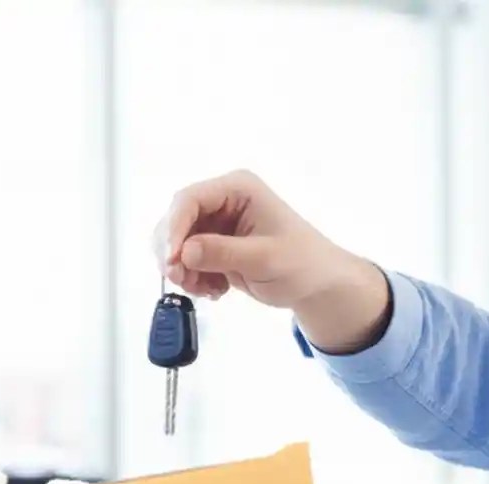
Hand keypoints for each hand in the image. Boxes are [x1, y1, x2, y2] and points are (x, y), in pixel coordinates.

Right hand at [152, 169, 390, 354]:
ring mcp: (215, 224)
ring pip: (176, 244)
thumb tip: (184, 252)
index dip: (174, 228)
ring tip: (205, 290)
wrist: (316, 285)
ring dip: (181, 270)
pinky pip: (185, 261)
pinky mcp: (213, 246)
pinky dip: (192, 279)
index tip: (172, 261)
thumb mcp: (264, 258)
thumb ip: (223, 253)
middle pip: (176, 220)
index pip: (189, 200)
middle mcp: (221, 201)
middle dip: (173, 253)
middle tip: (181, 282)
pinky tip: (214, 290)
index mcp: (237, 189)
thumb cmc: (301, 264)